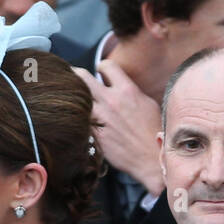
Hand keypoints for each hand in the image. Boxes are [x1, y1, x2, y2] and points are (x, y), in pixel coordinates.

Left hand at [76, 62, 164, 196]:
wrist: (151, 159)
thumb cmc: (153, 132)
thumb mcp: (147, 104)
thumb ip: (130, 91)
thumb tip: (120, 86)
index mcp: (127, 90)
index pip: (106, 65)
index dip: (101, 67)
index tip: (99, 72)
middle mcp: (111, 101)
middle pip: (82, 76)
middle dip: (76, 75)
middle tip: (73, 79)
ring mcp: (100, 119)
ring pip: (76, 99)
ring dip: (73, 98)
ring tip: (70, 100)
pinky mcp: (94, 135)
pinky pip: (79, 121)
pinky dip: (76, 118)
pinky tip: (75, 120)